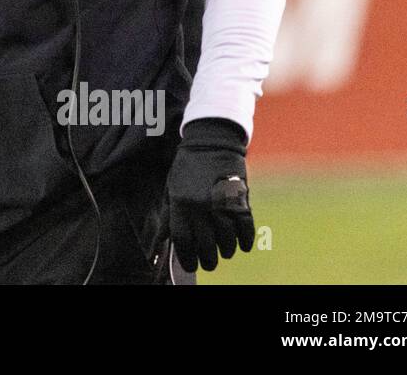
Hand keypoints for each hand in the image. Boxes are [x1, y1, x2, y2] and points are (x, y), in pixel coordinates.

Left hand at [166, 118, 255, 272]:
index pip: (183, 242)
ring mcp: (222, 203)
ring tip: (224, 251)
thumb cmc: (186, 167)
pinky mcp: (241, 199)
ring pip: (227, 242)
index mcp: (180, 203)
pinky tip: (242, 245)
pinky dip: (245, 241)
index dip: (187, 259)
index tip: (191, 266)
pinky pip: (246, 229)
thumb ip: (167, 216)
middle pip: (206, 246)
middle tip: (209, 263)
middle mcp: (200, 206)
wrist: (210, 141)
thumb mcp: (171, 189)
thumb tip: (160, 241)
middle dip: (208, 260)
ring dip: (226, 251)